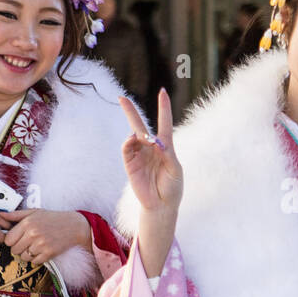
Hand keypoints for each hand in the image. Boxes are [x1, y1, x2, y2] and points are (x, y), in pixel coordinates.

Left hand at [2, 209, 90, 266]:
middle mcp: (33, 234)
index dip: (12, 240)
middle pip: (14, 250)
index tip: (18, 238)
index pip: (8, 239)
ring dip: (28, 254)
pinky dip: (37, 258)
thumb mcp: (34, 212)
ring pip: (24, 257)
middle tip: (28, 243)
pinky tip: (42, 250)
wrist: (74, 226)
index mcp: (27, 223)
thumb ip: (16, 215)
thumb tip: (0, 215)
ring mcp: (41, 244)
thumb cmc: (53, 218)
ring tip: (36, 246)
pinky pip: (34, 262)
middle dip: (19, 248)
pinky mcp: (49, 253)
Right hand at [118, 88, 181, 215]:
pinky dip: (129, 142)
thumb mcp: (175, 168)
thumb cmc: (172, 187)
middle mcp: (150, 148)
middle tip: (122, 97)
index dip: (163, 108)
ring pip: (133, 136)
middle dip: (130, 112)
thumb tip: (155, 141)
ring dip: (138, 133)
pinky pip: (126, 149)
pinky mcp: (130, 164)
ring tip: (145, 139)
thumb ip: (167, 153)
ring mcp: (139, 155)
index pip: (164, 123)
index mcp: (165, 147)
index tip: (162, 92)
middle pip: (140, 125)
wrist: (162, 205)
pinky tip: (133, 138)